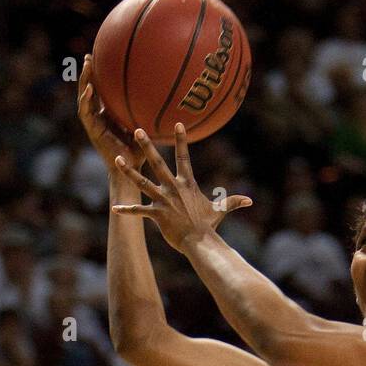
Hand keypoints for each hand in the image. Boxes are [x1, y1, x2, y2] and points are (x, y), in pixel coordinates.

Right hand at [78, 53, 144, 175]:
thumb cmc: (140, 152)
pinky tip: (90, 89)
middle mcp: (99, 117)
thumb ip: (147, 114)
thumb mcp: (144, 128)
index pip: (102, 93)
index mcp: (109, 116)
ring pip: (84, 98)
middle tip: (89, 56)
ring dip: (83, 81)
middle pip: (90, 91)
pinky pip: (86, 113)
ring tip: (86, 65)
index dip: (100, 77)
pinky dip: (86, 100)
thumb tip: (164, 98)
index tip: (102, 59)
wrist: (131, 171)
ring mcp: (94, 124)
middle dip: (88, 74)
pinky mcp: (92, 131)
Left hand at [111, 123, 251, 252]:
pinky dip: (127, 210)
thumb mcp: (220, 211)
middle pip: (158, 162)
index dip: (181, 139)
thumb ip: (233, 202)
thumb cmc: (209, 227)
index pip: (183, 157)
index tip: (177, 123)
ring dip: (129, 170)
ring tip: (117, 159)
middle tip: (137, 129)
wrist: (200, 242)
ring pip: (142, 181)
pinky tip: (115, 208)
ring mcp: (163, 200)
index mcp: (186, 184)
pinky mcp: (157, 214)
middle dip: (147, 145)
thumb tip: (250, 201)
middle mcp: (173, 188)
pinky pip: (139, 211)